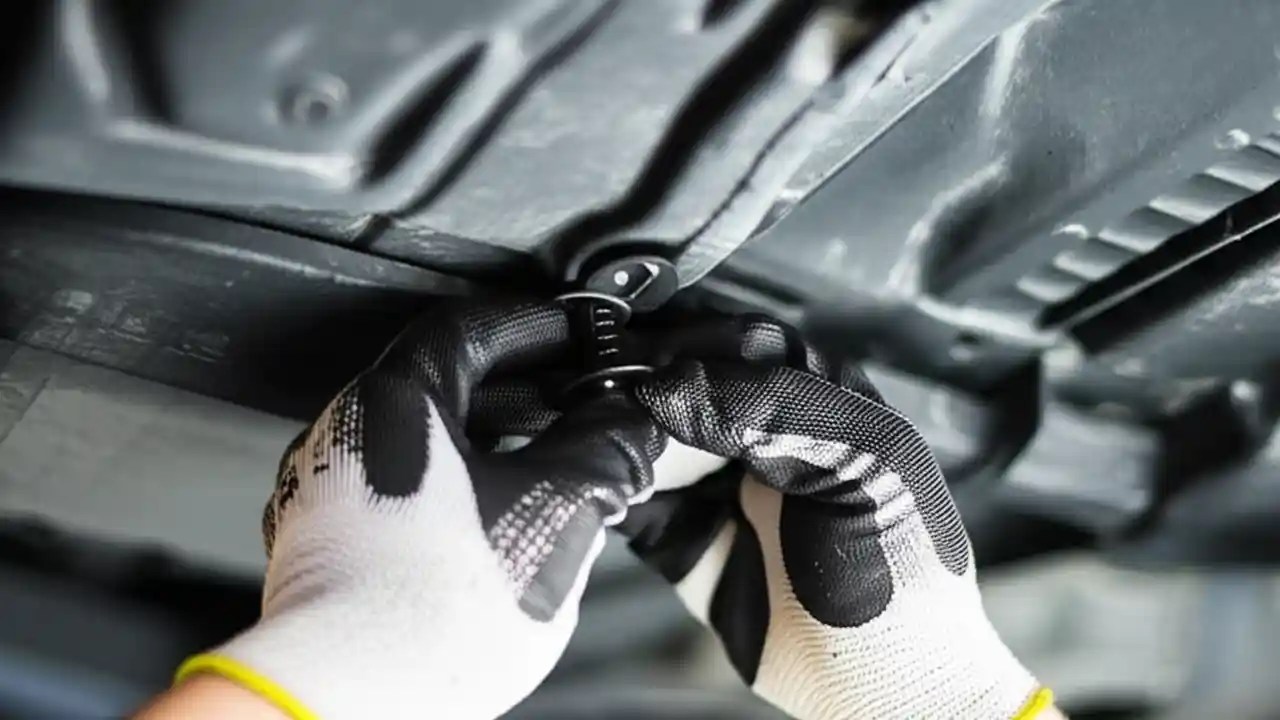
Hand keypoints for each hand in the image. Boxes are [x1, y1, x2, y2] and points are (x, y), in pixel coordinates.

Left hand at [178, 300, 663, 719]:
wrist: (353, 696)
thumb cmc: (437, 606)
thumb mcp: (557, 510)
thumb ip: (606, 449)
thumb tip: (632, 421)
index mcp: (396, 400)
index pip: (472, 327)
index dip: (535, 325)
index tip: (577, 333)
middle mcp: (348, 432)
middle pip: (446, 384)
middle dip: (523, 393)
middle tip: (580, 403)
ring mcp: (326, 491)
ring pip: (424, 443)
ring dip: (490, 447)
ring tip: (551, 470)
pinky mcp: (322, 547)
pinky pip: (400, 492)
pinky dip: (454, 491)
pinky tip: (495, 526)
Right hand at [618, 315, 1052, 719]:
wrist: (884, 688)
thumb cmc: (907, 578)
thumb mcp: (864, 465)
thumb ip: (778, 409)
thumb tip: (676, 385)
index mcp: (823, 403)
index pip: (748, 346)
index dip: (700, 342)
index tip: (656, 350)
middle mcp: (768, 439)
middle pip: (690, 386)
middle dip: (649, 383)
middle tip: (611, 384)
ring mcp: (726, 491)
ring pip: (655, 439)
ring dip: (623, 430)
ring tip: (598, 426)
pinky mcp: (689, 542)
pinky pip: (637, 502)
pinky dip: (614, 487)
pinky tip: (605, 478)